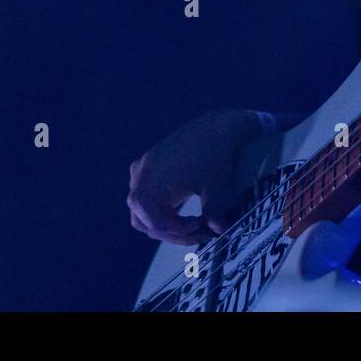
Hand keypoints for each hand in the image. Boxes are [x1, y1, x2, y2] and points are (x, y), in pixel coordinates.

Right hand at [127, 109, 255, 244]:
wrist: (216, 126)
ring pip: (141, 211)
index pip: (155, 223)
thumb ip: (213, 213)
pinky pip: (145, 195)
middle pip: (144, 221)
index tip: (202, 228)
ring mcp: (141, 169)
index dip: (179, 233)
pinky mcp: (147, 165)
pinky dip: (160, 208)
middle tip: (200, 233)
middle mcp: (140, 176)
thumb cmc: (216, 156)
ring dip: (164, 223)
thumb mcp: (216, 188)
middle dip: (172, 232)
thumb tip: (220, 231)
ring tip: (192, 226)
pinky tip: (184, 212)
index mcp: (153, 181)